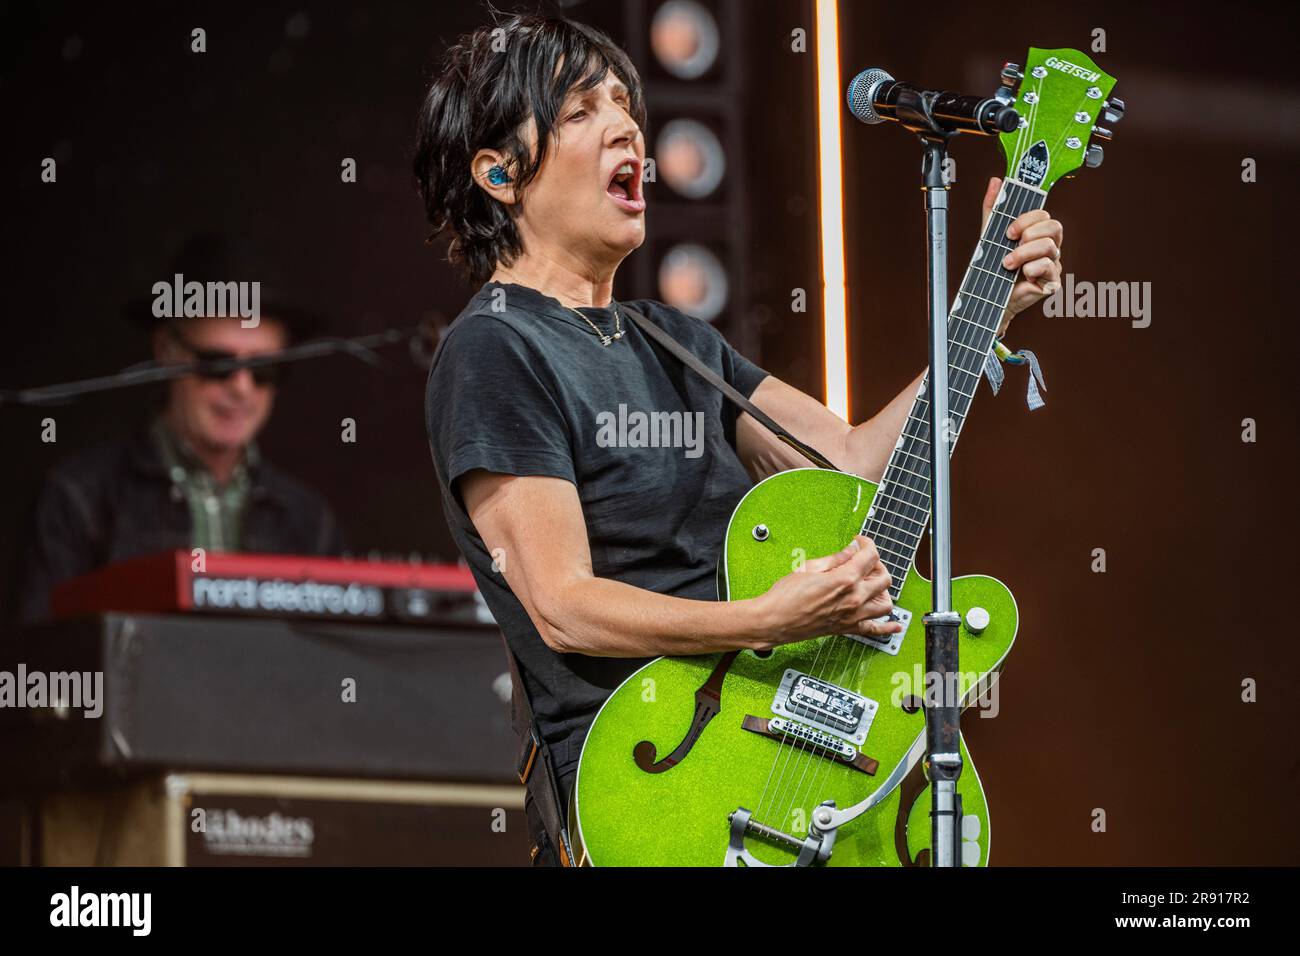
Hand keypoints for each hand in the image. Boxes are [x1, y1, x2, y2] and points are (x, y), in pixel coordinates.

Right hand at [751, 535, 901, 650]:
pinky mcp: (848, 628)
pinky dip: (889, 627)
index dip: (866, 543)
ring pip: (886, 602)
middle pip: (883, 577)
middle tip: (862, 561)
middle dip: (875, 564)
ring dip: (882, 590)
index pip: (870, 556)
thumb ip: (836, 559)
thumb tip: (851, 551)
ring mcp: (853, 616)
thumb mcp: (810, 567)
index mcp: (845, 579)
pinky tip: (895, 624)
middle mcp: (854, 599)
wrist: (774, 620)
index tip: (859, 542)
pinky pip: (876, 630)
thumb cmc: (785, 596)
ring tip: (869, 584)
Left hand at [980, 176, 1063, 335]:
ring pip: (1050, 247)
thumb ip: (993, 208)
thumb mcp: (989, 234)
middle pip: (1054, 227)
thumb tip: (996, 182)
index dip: (1027, 219)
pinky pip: (1049, 267)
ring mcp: (1053, 265)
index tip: (1009, 231)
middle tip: (1009, 246)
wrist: (988, 297)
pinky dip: (1031, 270)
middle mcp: (1050, 247)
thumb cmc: (993, 266)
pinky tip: (1021, 276)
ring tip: (1008, 264)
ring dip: (1024, 254)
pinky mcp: (1052, 282)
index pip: (1044, 215)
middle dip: (1028, 235)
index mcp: (1038, 233)